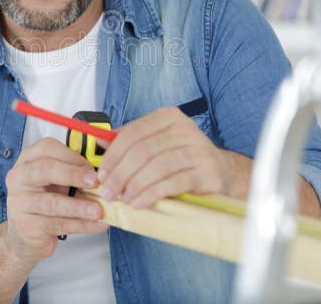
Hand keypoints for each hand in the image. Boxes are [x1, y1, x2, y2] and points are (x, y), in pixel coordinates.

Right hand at [4, 138, 108, 266]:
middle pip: (44, 170)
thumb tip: (101, 175)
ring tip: (99, 210)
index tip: (92, 167)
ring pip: (52, 202)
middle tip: (96, 183)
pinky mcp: (26, 226)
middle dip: (73, 175)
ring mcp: (19, 202)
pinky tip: (96, 224)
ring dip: (79, 206)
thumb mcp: (57, 181)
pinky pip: (57, 224)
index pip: (47, 149)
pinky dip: (80, 224)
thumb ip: (74, 173)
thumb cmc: (45, 201)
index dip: (72, 157)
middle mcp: (19, 178)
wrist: (26, 235)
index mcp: (28, 160)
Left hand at [97, 107, 247, 208]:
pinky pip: (173, 182)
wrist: (221, 173)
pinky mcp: (207, 172)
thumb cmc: (182, 160)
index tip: (101, 174)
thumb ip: (129, 143)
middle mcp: (185, 129)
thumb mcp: (155, 145)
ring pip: (157, 166)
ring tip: (123, 199)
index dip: (113, 155)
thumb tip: (99, 143)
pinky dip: (151, 193)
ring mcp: (198, 150)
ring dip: (134, 185)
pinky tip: (140, 203)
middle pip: (143, 150)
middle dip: (120, 174)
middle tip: (109, 192)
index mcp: (168, 117)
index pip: (133, 133)